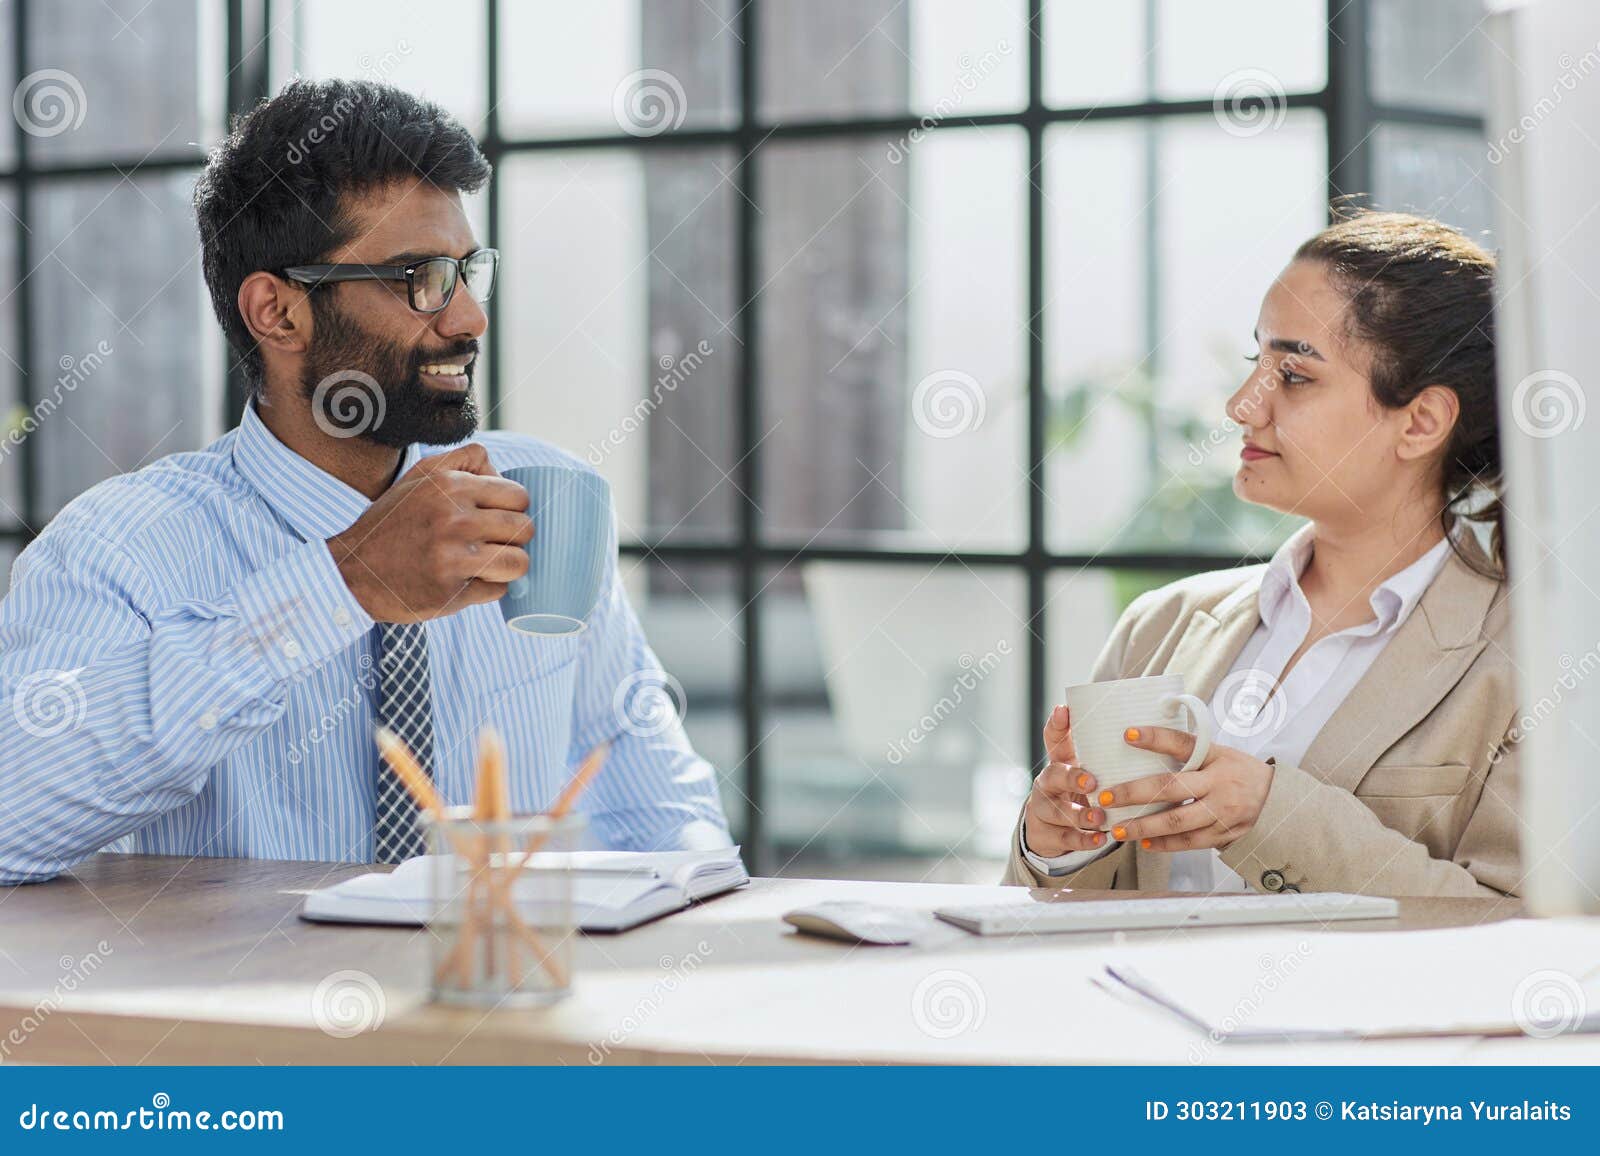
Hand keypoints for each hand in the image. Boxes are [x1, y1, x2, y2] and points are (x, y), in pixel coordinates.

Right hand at [328, 443, 533, 622]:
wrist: (352, 570)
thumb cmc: (393, 522)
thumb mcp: (420, 476)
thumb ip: (463, 460)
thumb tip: (502, 470)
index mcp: (450, 486)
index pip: (519, 496)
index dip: (513, 508)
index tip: (496, 517)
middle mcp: (453, 519)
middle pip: (525, 529)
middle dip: (514, 537)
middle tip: (492, 542)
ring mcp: (453, 558)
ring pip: (519, 563)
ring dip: (507, 566)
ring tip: (486, 563)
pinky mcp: (451, 592)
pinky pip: (498, 590)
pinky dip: (487, 588)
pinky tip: (465, 581)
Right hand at [1022, 704, 1112, 856]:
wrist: (1056, 833)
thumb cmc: (1084, 796)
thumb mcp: (1092, 773)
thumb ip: (1109, 758)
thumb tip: (1149, 734)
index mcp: (1061, 762)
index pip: (1054, 738)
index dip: (1057, 724)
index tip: (1064, 710)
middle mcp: (1048, 782)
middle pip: (1053, 774)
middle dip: (1072, 778)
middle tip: (1091, 782)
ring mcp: (1043, 808)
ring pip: (1055, 809)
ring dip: (1079, 814)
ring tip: (1099, 818)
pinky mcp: (1045, 833)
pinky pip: (1063, 837)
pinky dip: (1083, 840)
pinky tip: (1100, 840)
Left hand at [1095, 725, 1274, 851]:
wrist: (1278, 800)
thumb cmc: (1237, 771)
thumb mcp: (1218, 752)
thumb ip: (1188, 751)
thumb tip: (1139, 741)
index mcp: (1216, 757)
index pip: (1183, 744)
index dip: (1156, 738)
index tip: (1128, 734)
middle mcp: (1220, 784)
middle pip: (1172, 788)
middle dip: (1134, 793)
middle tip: (1105, 797)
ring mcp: (1223, 812)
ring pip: (1178, 822)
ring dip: (1144, 826)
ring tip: (1119, 829)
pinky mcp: (1225, 834)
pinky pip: (1190, 843)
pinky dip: (1165, 844)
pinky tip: (1144, 842)